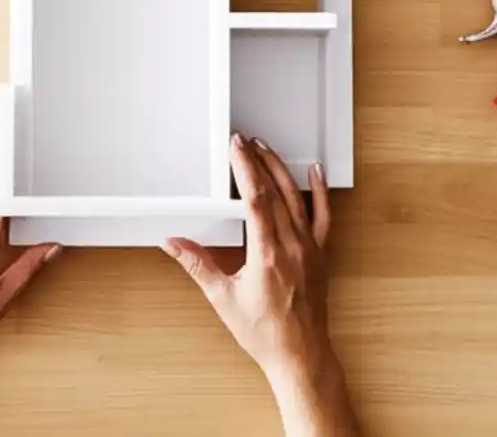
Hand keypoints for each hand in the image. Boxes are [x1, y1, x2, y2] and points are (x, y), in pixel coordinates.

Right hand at [162, 134, 356, 436]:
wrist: (299, 354)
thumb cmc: (264, 332)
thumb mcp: (223, 297)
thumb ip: (197, 264)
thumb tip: (174, 243)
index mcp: (268, 254)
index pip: (256, 199)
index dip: (245, 169)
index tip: (237, 148)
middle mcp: (292, 247)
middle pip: (275, 192)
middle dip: (258, 162)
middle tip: (245, 141)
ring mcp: (309, 249)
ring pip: (297, 199)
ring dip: (281, 171)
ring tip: (267, 149)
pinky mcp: (319, 255)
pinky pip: (322, 217)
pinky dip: (318, 193)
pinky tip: (313, 174)